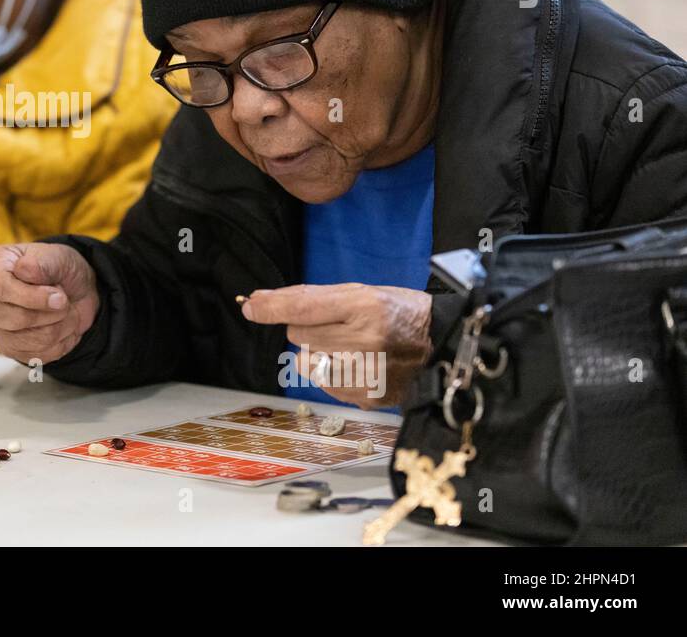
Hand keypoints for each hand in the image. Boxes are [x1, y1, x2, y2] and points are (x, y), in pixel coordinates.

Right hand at [0, 242, 98, 364]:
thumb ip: (42, 263)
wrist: (72, 289)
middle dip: (53, 313)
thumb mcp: (57, 256)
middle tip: (66, 300)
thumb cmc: (59, 268)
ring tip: (68, 312)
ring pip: (31, 341)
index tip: (60, 297)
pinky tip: (64, 328)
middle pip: (17, 319)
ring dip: (62, 327)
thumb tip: (24, 270)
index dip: (33, 297)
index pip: (1, 289)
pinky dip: (61, 343)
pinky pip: (38, 356)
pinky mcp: (10, 348)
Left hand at [241, 283, 431, 408]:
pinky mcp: (365, 397)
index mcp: (366, 306)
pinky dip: (331, 374)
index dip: (272, 306)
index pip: (304, 307)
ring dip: (316, 354)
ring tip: (349, 348)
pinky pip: (321, 383)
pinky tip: (357, 366)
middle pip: (298, 335)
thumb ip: (310, 297)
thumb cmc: (398, 313)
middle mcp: (365, 340)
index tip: (250, 306)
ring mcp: (366, 373)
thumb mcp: (362, 293)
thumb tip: (258, 301)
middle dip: (307, 329)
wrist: (442, 347)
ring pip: (305, 362)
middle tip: (338, 327)